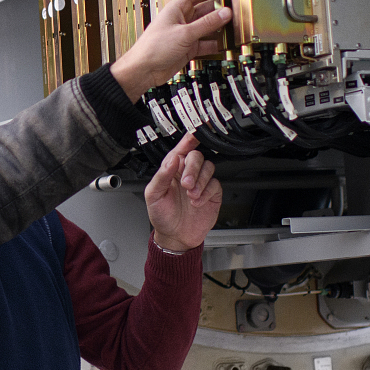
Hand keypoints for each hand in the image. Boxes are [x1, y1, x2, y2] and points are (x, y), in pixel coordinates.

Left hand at [110, 0, 233, 100]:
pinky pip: (205, 43)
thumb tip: (224, 13)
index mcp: (178, 8)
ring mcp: (186, 34)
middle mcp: (183, 19)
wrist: (144, 70)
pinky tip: (225, 43)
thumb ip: (206, 24)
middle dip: (220, 9)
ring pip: (207, 27)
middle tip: (237, 8)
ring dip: (219, 28)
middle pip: (206, 10)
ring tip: (235, 26)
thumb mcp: (184, 33)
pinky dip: (215, 43)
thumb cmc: (154, 47)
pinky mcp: (188, 48)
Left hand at [145, 132, 221, 252]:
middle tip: (187, 184)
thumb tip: (171, 159)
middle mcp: (187, 173)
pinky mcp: (212, 193)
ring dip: (200, 181)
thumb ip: (162, 175)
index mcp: (171, 170)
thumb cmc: (162, 215)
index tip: (194, 132)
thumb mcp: (153, 195)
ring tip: (191, 195)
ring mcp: (200, 183)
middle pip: (196, 157)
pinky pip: (215, 184)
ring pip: (209, 168)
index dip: (188, 139)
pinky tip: (197, 201)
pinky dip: (206, 192)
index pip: (181, 149)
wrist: (175, 236)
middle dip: (193, 168)